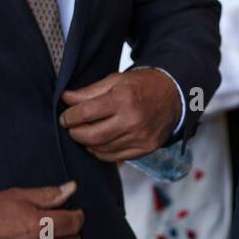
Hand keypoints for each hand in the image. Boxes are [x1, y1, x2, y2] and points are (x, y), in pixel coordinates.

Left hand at [60, 68, 179, 161]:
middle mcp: (132, 120)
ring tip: (85, 133)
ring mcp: (139, 137)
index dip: (70, 116)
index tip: (65, 117)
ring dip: (87, 143)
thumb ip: (89, 91)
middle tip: (71, 127)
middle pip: (92, 136)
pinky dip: (101, 152)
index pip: (86, 113)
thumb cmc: (142, 85)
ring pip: (101, 149)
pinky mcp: (144, 149)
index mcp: (123, 99)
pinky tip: (99, 142)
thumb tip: (65, 98)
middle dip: (75, 133)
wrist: (174, 95)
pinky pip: (114, 157)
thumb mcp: (116, 80)